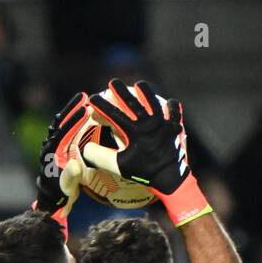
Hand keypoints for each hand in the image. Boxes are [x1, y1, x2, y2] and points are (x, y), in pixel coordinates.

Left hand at [34, 92, 91, 234]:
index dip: (74, 120)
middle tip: (84, 97)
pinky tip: (82, 114)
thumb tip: (75, 165)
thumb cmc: (61, 194)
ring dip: (71, 112)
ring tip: (82, 100)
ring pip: (61, 124)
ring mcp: (53, 146)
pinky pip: (65, 131)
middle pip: (60, 123)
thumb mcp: (67, 188)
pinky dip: (72, 121)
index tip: (85, 109)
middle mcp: (50, 146)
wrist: (53, 199)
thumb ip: (70, 177)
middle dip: (72, 109)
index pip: (63, 132)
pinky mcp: (58, 148)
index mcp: (52, 153)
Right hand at [86, 79, 211, 225]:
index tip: (92, 98)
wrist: (170, 180)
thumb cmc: (143, 173)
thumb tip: (85, 148)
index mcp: (134, 132)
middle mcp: (149, 124)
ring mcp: (164, 124)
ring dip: (145, 91)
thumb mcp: (119, 167)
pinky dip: (171, 106)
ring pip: (154, 101)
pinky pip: (175, 111)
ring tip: (139, 84)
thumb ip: (100, 157)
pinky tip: (167, 102)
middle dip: (120, 90)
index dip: (101, 105)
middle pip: (132, 102)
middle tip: (112, 82)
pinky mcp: (176, 127)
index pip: (113, 114)